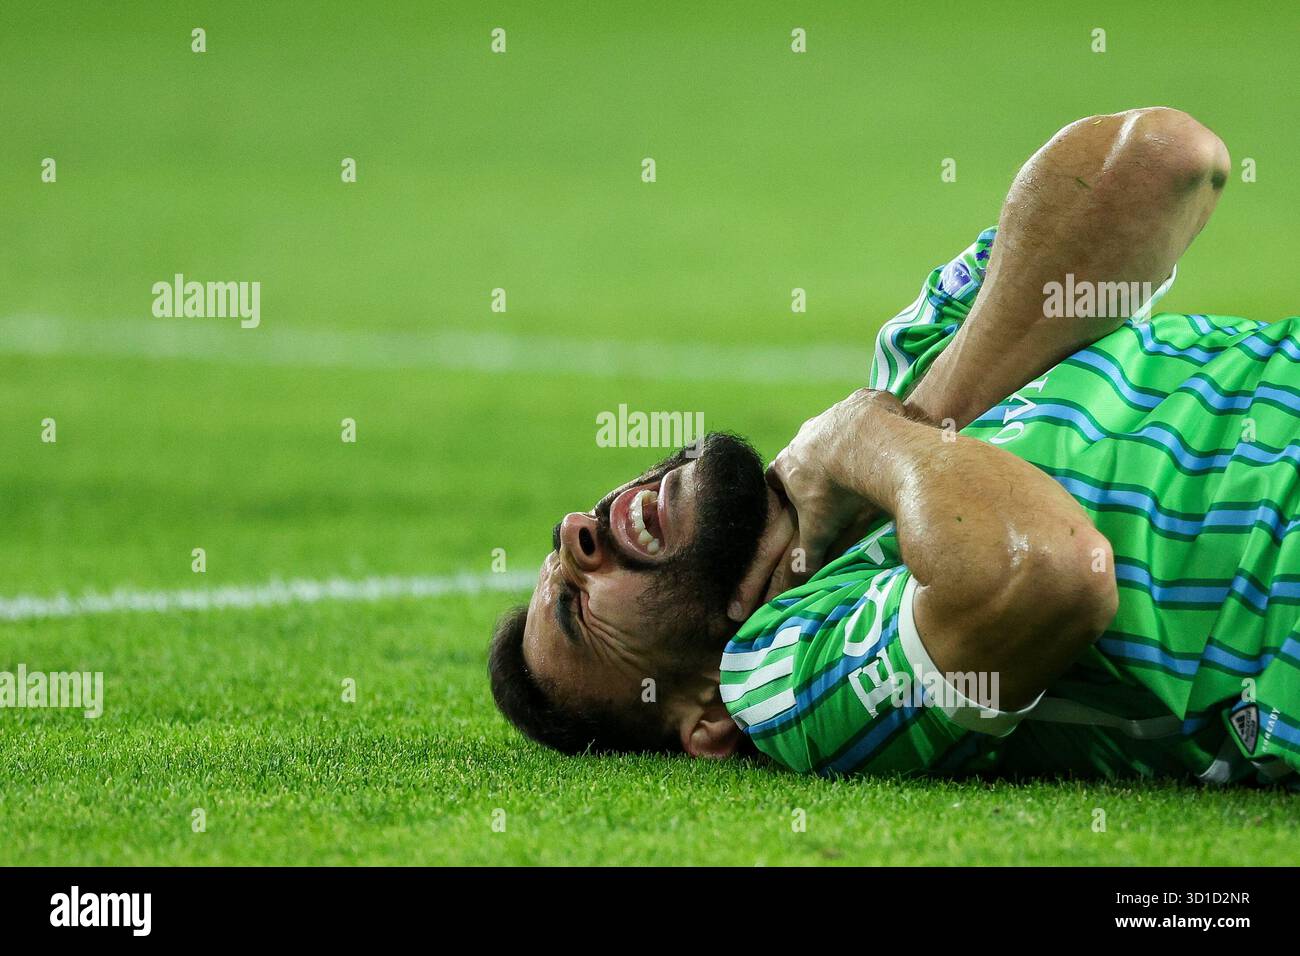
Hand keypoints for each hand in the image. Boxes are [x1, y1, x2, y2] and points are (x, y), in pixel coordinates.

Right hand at [764, 388, 904, 574]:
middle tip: (837, 477)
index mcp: (789, 463)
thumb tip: (789, 589)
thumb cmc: (840, 492)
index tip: (796, 493)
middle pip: (805, 449)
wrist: (871, 447)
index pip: (775, 475)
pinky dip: (877, 421)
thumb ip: (806, 556)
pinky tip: (892, 435)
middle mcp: (805, 434)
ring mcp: (833, 414)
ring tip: (870, 457)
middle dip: (818, 461)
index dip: (785, 485)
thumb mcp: (821, 530)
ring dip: (848, 441)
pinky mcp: (862, 400)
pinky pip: (867, 409)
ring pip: (836, 427)